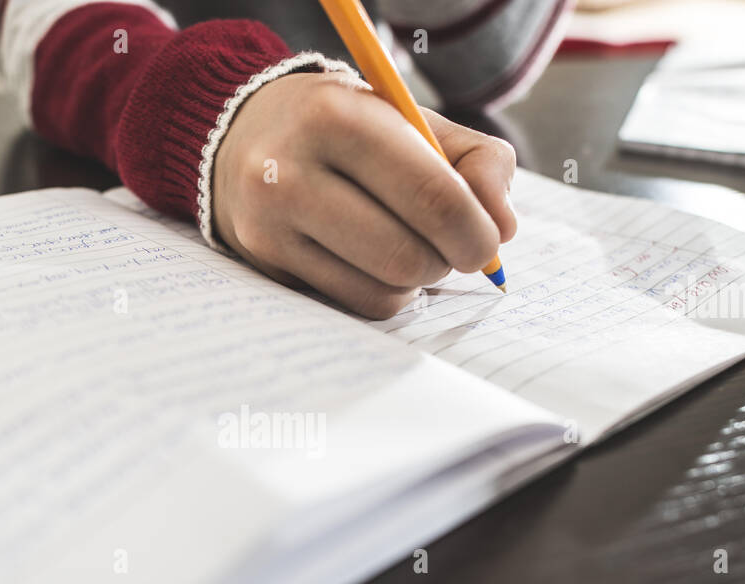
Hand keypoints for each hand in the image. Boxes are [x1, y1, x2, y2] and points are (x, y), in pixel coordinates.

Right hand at [212, 70, 516, 318]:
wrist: (242, 136)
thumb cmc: (347, 128)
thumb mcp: (411, 119)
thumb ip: (477, 159)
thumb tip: (502, 228)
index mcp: (337, 118)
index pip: (431, 196)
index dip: (475, 231)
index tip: (488, 241)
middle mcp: (291, 173)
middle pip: (406, 255)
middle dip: (447, 261)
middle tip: (453, 249)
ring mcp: (270, 227)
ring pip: (382, 290)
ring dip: (417, 281)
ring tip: (411, 247)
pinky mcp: (266, 267)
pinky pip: (354, 304)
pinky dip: (384, 293)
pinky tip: (376, 262)